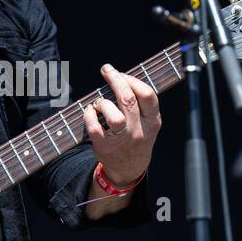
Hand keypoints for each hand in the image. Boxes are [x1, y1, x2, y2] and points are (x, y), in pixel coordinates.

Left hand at [83, 63, 160, 186]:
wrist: (129, 169)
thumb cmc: (136, 138)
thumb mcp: (148, 122)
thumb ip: (141, 103)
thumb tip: (121, 77)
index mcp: (152, 121)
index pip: (147, 95)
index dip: (132, 79)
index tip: (120, 72)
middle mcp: (139, 130)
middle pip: (128, 100)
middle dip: (115, 80)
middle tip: (107, 71)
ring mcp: (122, 140)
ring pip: (115, 117)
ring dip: (104, 103)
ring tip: (99, 103)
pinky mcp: (105, 147)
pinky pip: (95, 129)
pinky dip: (89, 116)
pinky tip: (89, 112)